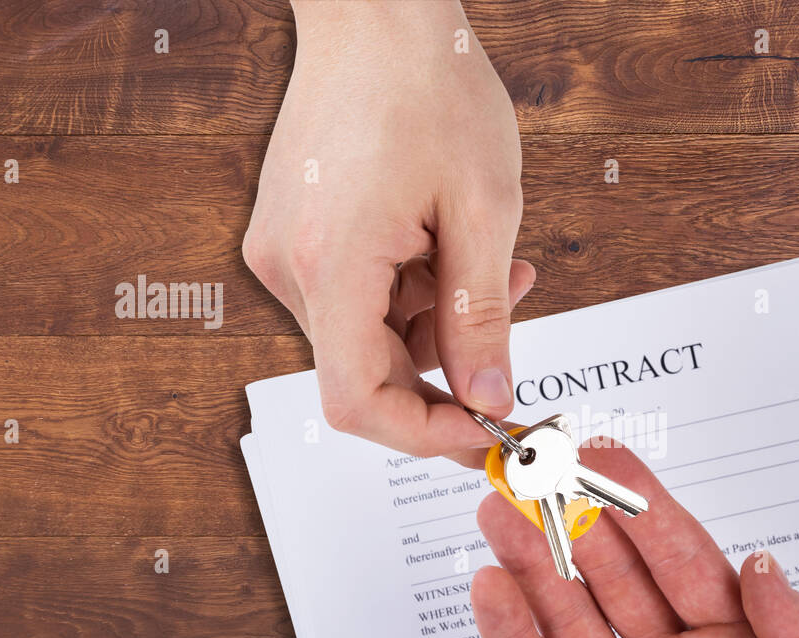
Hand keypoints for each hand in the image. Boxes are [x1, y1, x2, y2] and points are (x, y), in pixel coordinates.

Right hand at [243, 0, 531, 464]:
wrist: (375, 13)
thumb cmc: (425, 82)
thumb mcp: (482, 210)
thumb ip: (482, 317)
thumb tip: (488, 397)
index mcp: (332, 264)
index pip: (359, 402)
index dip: (425, 434)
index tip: (484, 433)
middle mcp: (292, 267)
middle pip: (369, 373)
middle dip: (449, 373)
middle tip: (512, 359)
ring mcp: (287, 252)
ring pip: (372, 337)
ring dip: (440, 325)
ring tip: (500, 271)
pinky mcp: (297, 238)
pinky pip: (361, 299)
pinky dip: (415, 294)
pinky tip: (453, 252)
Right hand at [471, 443, 798, 637]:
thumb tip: (761, 566)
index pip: (686, 562)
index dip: (647, 507)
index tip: (610, 463)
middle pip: (617, 576)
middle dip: (578, 521)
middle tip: (540, 472)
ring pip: (567, 614)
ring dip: (532, 560)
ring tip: (500, 512)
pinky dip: (507, 631)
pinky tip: (491, 586)